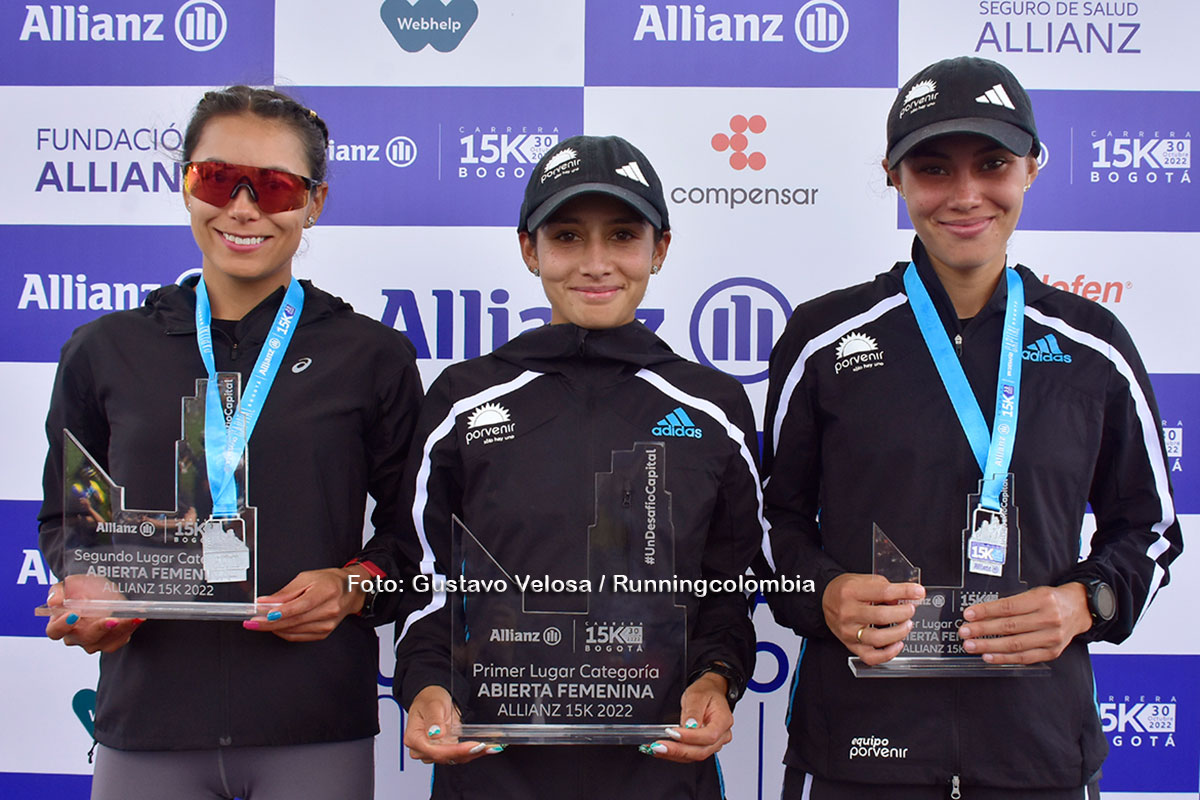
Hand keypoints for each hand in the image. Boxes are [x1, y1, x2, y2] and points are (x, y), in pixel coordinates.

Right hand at [44, 582, 141, 653]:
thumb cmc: (80, 589)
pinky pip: (120, 639)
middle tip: (111, 619)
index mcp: (59, 624)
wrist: (97, 590)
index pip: (55, 631)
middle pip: (85, 638)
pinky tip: (138, 618)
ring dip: (120, 629)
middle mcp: (76, 637)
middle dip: (99, 629)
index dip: (62, 625)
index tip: (73, 614)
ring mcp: (94, 641)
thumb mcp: (68, 585)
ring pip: (105, 642)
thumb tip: (54, 602)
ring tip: (132, 617)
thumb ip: (58, 592)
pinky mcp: (111, 641)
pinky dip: (130, 628)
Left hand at [243, 566, 370, 641]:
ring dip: (275, 628)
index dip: (280, 612)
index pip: (300, 606)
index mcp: (326, 592)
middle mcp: (329, 610)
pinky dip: (284, 633)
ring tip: (260, 623)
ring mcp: (327, 624)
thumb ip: (285, 592)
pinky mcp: (324, 633)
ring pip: (294, 631)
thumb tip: (266, 602)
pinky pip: (298, 637)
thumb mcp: (306, 578)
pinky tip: (276, 627)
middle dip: (269, 623)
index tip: (263, 615)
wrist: (350, 590)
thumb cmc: (329, 581)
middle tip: (253, 622)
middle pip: (294, 621)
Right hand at [404, 686, 500, 764]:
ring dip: (472, 754)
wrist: (433, 696)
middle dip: (466, 753)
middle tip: (484, 746)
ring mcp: (434, 750)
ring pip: (454, 758)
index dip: (454, 751)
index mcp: (414, 738)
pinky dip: (472, 751)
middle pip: (445, 757)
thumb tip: (435, 734)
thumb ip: (434, 720)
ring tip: (489, 747)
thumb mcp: (432, 704)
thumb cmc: (429, 698)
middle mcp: (422, 748)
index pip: (434, 751)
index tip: (470, 746)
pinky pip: (459, 754)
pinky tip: (485, 748)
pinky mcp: (445, 749)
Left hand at [641, 672, 733, 761]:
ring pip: (695, 755)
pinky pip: (690, 754)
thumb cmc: (706, 692)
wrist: (710, 692)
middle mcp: (722, 736)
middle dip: (678, 750)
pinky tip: (662, 749)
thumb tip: (689, 726)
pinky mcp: (704, 747)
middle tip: (659, 746)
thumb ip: (694, 711)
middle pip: (702, 750)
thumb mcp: (697, 695)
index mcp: (723, 721)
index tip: (672, 732)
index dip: (690, 737)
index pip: (709, 736)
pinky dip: (675, 753)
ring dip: (674, 754)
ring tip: (657, 748)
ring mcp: (714, 743)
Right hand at [823, 573, 924, 664]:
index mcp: (851, 592)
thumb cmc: (846, 590)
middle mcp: (847, 612)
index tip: (918, 592)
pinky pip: (871, 657)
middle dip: (903, 613)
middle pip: (881, 616)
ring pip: (878, 638)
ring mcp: (849, 631)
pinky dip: (888, 653)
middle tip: (910, 609)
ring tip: (907, 625)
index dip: (905, 592)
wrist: (825, 600)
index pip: (883, 592)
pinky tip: (897, 644)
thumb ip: (884, 588)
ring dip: (899, 632)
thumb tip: (906, 599)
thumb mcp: (863, 580)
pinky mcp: (850, 645)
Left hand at [958, 583, 1090, 664]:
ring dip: (989, 646)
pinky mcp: (1053, 651)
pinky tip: (989, 656)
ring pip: (1015, 644)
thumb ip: (1012, 602)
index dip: (987, 611)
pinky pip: (1025, 657)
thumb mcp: (1034, 593)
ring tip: (971, 645)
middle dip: (983, 630)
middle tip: (964, 632)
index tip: (969, 614)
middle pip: (1010, 626)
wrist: (1081, 609)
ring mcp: (1052, 637)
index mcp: (1042, 599)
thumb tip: (982, 613)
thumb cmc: (1052, 600)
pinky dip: (1005, 658)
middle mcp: (1049, 619)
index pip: (1008, 607)